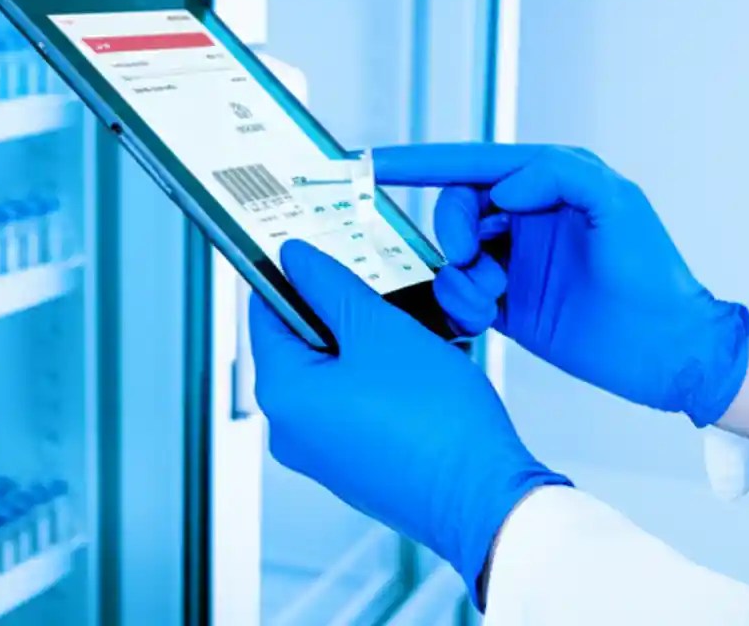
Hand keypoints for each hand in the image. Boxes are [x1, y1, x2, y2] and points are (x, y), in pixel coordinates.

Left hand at [250, 240, 570, 606]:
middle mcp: (291, 429)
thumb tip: (295, 259)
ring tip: (410, 331)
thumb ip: (331, 286)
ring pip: (333, 372)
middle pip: (299, 341)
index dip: (294, 273)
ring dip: (367, 343)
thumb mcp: (380, 330)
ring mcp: (322, 453)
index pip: (264, 310)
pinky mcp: (355, 466)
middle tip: (383, 289)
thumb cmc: (436, 422)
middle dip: (341, 310)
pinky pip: (354, 404)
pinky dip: (378, 378)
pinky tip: (416, 370)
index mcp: (283, 393)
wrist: (483, 498)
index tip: (323, 251)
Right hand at [376, 144, 748, 426]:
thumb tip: (501, 190)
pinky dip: (459, 303)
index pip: (472, 164)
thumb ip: (557, 174)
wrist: (665, 348)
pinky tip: (487, 315)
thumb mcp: (617, 202)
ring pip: (451, 255)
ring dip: (459, 273)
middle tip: (471, 255)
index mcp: (547, 184)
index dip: (420, 162)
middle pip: (456, 207)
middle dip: (452, 228)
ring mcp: (512, 263)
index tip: (375, 162)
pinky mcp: (505, 306)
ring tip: (493, 295)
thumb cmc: (653, 272)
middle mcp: (525, 219)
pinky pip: (457, 295)